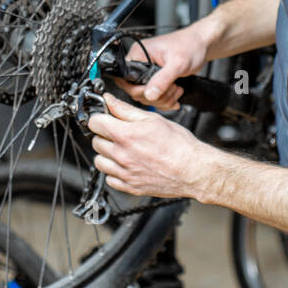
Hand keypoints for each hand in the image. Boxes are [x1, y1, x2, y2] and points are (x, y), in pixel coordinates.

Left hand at [87, 94, 212, 199]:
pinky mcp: (130, 186)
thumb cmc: (179, 145)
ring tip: (121, 150)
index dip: (100, 117)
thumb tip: (109, 100)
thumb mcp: (152, 119)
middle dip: (104, 135)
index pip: (95, 123)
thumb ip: (126, 110)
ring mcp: (125, 173)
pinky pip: (109, 179)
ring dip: (106, 154)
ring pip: (99, 161)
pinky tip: (126, 165)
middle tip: (118, 133)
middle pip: (95, 141)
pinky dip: (114, 172)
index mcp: (126, 135)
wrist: (193, 170)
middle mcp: (122, 155)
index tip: (105, 118)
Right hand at [114, 18, 216, 108]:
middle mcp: (140, 63)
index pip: (126, 78)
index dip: (139, 90)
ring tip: (176, 89)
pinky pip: (154, 97)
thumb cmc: (190, 45)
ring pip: (146, 97)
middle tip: (172, 88)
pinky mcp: (156, 79)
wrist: (201, 45)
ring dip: (163, 98)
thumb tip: (149, 94)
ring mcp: (148, 72)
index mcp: (138, 54)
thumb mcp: (177, 63)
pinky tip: (176, 94)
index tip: (155, 92)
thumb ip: (163, 79)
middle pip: (136, 91)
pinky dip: (166, 100)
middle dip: (156, 96)